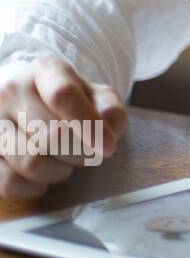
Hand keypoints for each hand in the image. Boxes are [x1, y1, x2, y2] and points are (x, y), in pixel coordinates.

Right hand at [0, 56, 126, 199]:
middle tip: (87, 154)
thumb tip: (108, 134)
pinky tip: (43, 176)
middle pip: (53, 136)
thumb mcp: (94, 95)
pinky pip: (9, 182)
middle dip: (80, 154)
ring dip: (59, 171)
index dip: (89, 125)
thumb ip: (110, 110)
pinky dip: (34, 186)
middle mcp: (11, 90)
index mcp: (45, 71)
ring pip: (31, 162)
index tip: (108, 148)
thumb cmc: (67, 102)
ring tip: (65, 162)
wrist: (23, 100)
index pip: (63, 95)